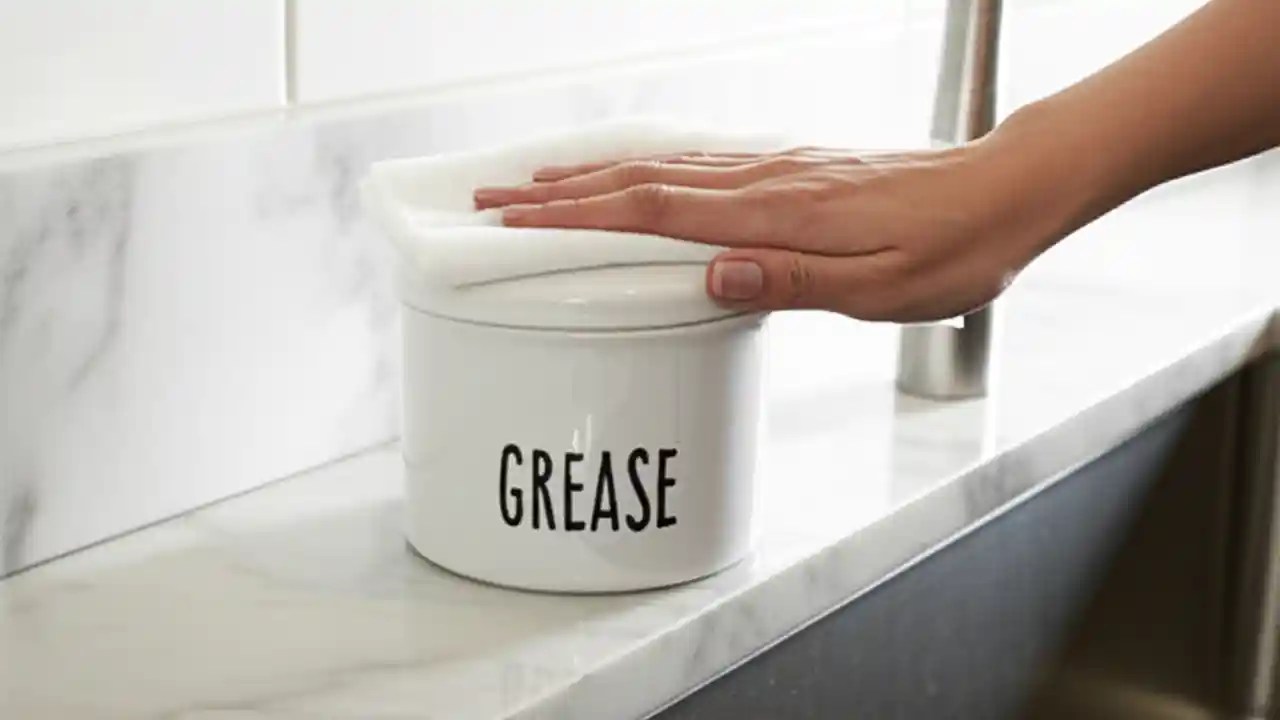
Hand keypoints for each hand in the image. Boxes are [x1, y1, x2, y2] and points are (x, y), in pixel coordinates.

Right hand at [473, 133, 1064, 321]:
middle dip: (561, 192)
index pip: (655, 211)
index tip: (516, 222)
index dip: (580, 217)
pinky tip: (630, 172)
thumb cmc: (952, 248)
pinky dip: (646, 165)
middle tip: (494, 200)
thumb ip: (791, 282)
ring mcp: (777, 169)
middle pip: (641, 178)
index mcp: (780, 214)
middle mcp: (768, 180)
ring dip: (594, 174)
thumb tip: (710, 276)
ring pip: (664, 163)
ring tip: (538, 183)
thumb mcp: (881, 288)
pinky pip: (699, 162)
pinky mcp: (792, 169)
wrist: (1004, 192)